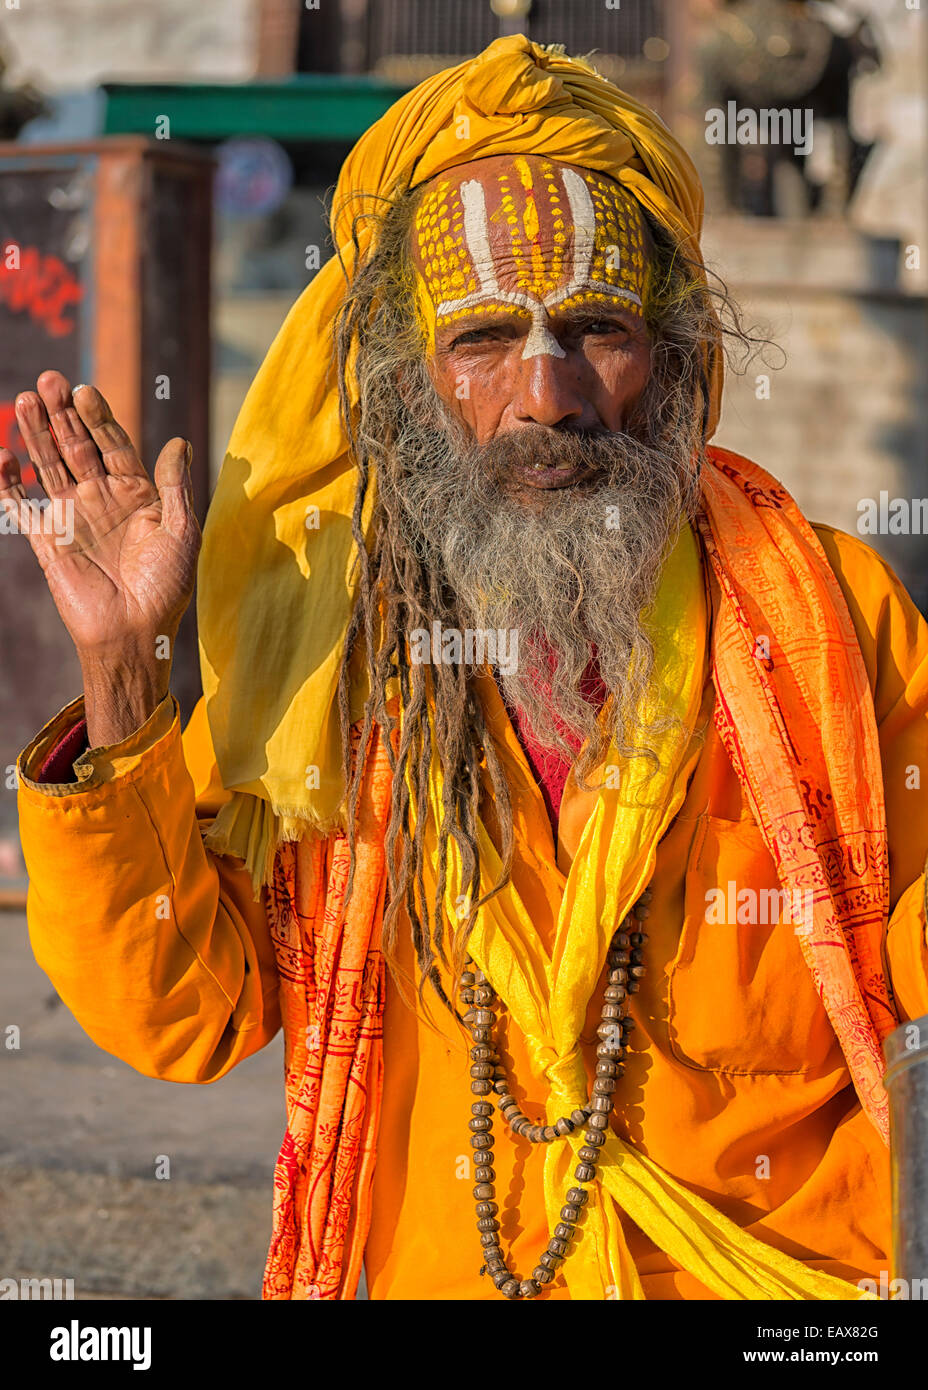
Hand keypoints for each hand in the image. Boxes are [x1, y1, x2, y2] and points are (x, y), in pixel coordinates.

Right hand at [0, 370, 200, 743]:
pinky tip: (3, 455)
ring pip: (50, 466)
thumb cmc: (166, 588)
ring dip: (37, 435)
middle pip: (77, 447)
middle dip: (63, 415)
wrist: (135, 633)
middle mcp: (102, 500)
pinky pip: (22, 506)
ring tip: (27, 399)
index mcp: (136, 496)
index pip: (114, 446)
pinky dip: (9, 483)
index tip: (86, 390)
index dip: (100, 419)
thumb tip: (179, 441)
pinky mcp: (47, 540)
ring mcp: (72, 517)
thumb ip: (174, 486)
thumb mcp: (181, 532)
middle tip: (50, 381)